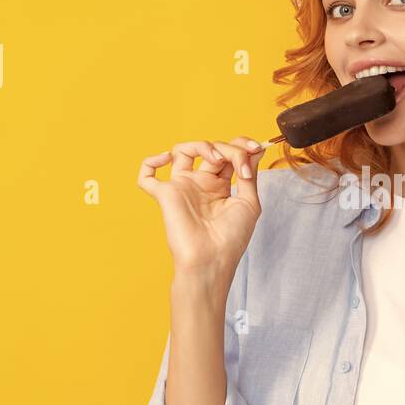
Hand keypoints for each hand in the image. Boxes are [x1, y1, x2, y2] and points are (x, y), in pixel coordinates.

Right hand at [137, 136, 265, 278]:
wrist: (212, 259)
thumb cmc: (231, 239)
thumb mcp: (249, 203)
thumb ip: (249, 174)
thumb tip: (255, 149)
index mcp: (221, 186)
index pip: (228, 154)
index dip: (242, 146)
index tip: (257, 148)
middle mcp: (201, 184)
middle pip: (211, 148)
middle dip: (230, 149)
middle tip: (242, 163)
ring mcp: (182, 187)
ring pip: (183, 150)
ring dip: (203, 145)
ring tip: (217, 160)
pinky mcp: (165, 194)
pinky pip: (146, 175)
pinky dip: (151, 161)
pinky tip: (166, 159)